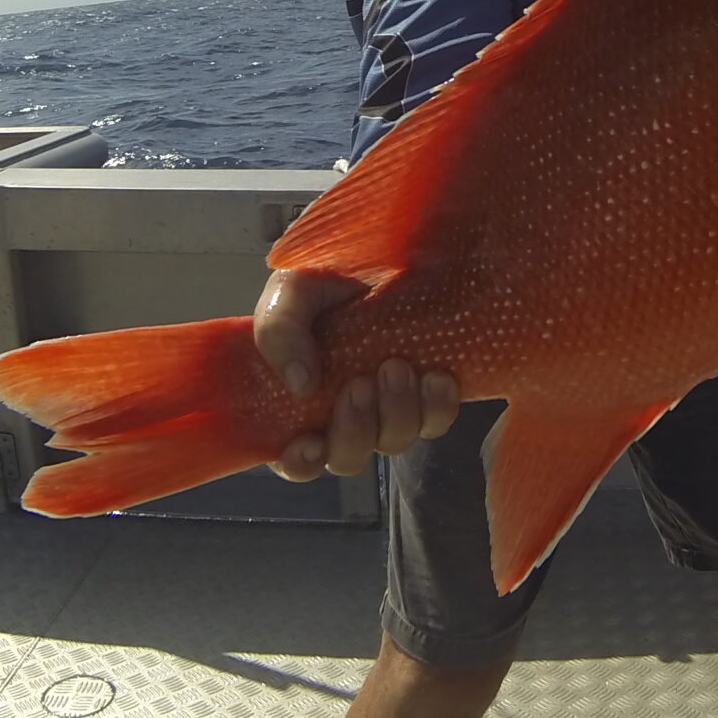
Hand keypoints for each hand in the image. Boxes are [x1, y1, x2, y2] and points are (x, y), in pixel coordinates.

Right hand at [256, 269, 459, 479]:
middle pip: (348, 458)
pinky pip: (436, 421)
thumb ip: (280, 332)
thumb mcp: (290, 293)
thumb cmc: (325, 278)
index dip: (301, 462)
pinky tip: (437, 376)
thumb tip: (301, 385)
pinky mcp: (427, 396)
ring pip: (394, 442)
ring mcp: (388, 409)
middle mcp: (344, 416)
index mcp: (300, 403)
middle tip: (360, 384)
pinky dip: (437, 405)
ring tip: (397, 366)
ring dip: (396, 412)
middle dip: (355, 429)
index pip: (296, 459)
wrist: (381, 255)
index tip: (311, 442)